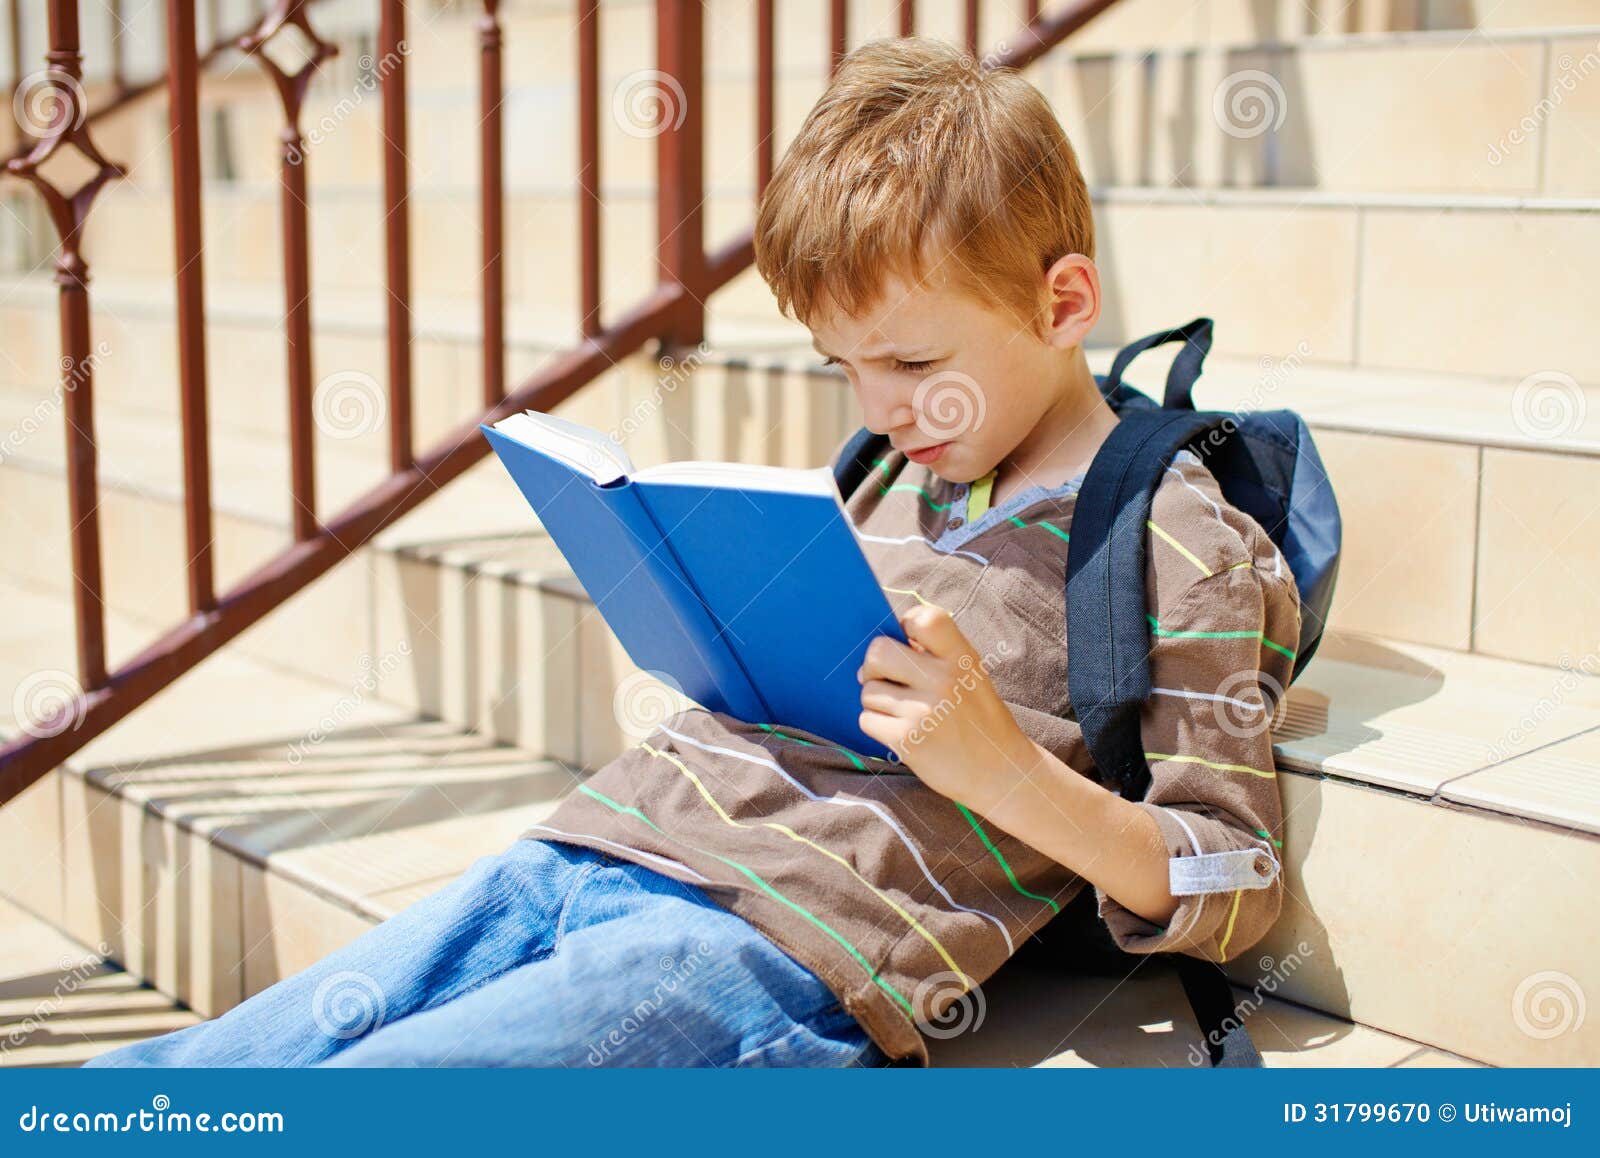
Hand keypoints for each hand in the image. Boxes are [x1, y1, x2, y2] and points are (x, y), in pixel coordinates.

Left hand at [857, 604, 1033, 803]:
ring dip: (878, 701)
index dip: (907, 625)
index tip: (909, 643)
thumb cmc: (979, 720)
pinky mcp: (906, 739)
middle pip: (878, 652)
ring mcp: (923, 710)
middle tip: (889, 682)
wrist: (1001, 773)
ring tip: (906, 714)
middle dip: (875, 667)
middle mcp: (942, 679)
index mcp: (961, 658)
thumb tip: (880, 648)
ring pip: (868, 690)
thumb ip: (936, 655)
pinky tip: (903, 734)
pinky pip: (867, 719)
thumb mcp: (970, 677)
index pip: (924, 618)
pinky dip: (878, 726)